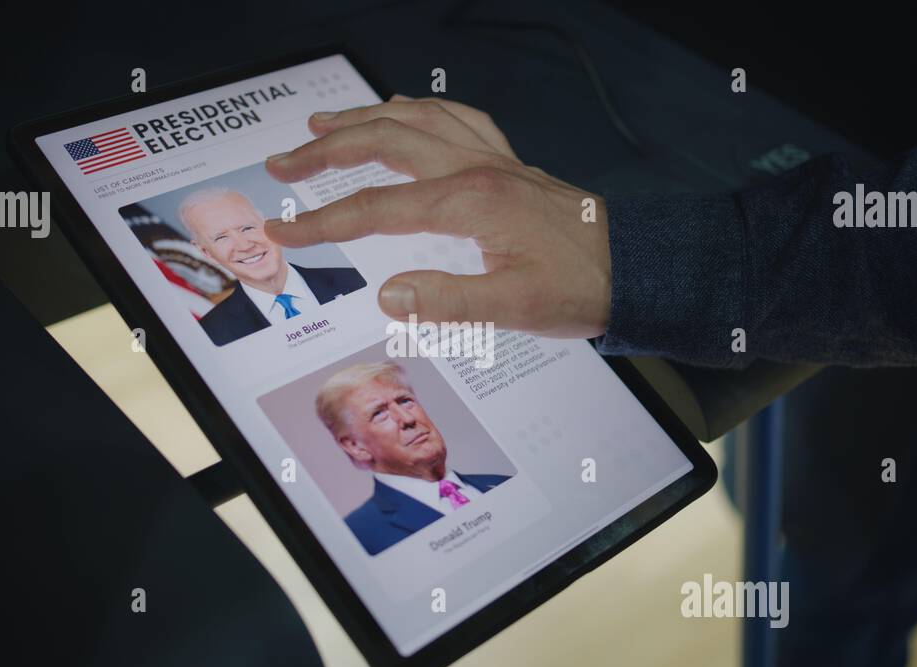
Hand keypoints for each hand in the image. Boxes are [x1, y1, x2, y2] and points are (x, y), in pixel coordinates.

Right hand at [264, 95, 611, 337]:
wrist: (634, 267)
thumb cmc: (577, 288)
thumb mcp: (512, 308)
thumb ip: (447, 301)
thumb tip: (388, 294)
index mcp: (467, 202)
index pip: (374, 209)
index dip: (322, 222)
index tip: (283, 234)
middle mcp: (474, 168)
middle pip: (382, 142)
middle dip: (324, 152)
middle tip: (282, 164)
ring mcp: (491, 159)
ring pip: (414, 118)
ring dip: (363, 117)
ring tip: (321, 124)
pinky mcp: (507, 164)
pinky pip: (456, 118)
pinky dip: (420, 110)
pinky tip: (405, 109)